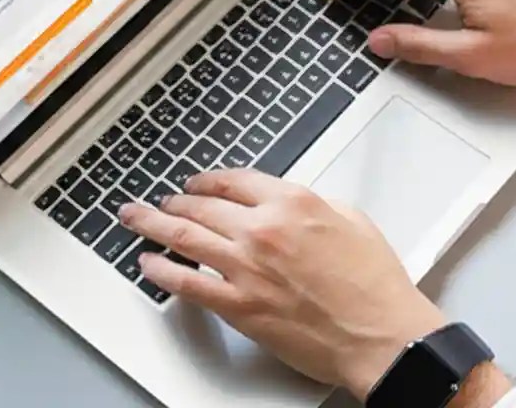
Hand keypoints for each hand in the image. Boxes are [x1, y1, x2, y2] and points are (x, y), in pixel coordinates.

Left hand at [117, 169, 447, 399]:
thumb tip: (288, 205)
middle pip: (202, 206)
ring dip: (153, 225)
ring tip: (135, 219)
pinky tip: (148, 264)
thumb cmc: (374, 285)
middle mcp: (263, 229)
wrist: (379, 334)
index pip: (234, 181)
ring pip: (184, 237)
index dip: (207, 181)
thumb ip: (312, 205)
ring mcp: (246, 268)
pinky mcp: (239, 306)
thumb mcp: (351, 220)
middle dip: (174, 200)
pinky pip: (187, 283)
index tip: (196, 184)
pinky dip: (161, 271)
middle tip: (158, 201)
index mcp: (293, 202)